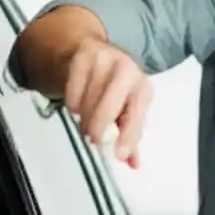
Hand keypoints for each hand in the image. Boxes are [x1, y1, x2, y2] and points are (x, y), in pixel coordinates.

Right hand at [63, 38, 152, 168]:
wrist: (92, 51)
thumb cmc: (115, 85)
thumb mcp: (127, 107)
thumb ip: (130, 135)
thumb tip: (132, 163)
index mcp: (142, 87)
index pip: (136, 116)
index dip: (128, 137)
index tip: (119, 155)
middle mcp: (127, 70)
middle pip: (108, 110)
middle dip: (97, 129)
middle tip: (93, 138)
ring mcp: (104, 61)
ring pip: (87, 104)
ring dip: (84, 118)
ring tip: (88, 116)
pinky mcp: (81, 57)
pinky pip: (71, 94)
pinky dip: (72, 104)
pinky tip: (79, 101)